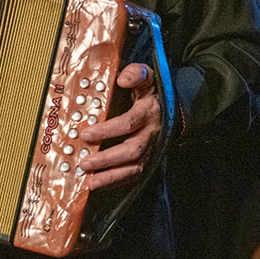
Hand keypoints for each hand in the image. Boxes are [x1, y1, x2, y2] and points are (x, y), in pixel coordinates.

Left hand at [77, 63, 160, 190]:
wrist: (174, 108)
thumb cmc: (153, 92)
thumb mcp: (147, 76)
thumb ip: (136, 73)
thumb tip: (123, 79)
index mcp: (148, 112)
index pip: (128, 123)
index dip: (106, 130)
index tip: (85, 133)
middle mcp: (151, 133)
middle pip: (131, 150)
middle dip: (107, 158)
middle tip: (84, 162)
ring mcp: (151, 148)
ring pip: (133, 167)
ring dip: (111, 176)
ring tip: (90, 182)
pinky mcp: (148, 159)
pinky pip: (133, 174)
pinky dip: (116, 182)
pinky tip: (99, 184)